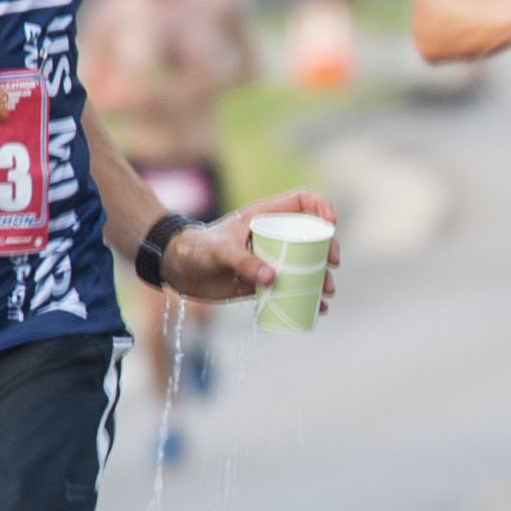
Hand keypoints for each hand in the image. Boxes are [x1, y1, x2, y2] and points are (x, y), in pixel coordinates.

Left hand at [162, 189, 341, 304]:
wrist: (178, 270)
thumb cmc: (197, 249)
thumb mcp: (221, 252)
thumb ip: (244, 262)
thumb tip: (273, 278)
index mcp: (266, 216)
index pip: (303, 202)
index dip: (321, 207)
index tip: (331, 224)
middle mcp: (273, 235)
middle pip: (312, 237)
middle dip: (328, 250)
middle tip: (332, 266)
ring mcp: (271, 259)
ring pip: (306, 265)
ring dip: (322, 278)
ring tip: (327, 293)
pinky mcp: (264, 281)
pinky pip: (292, 288)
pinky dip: (307, 298)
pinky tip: (318, 309)